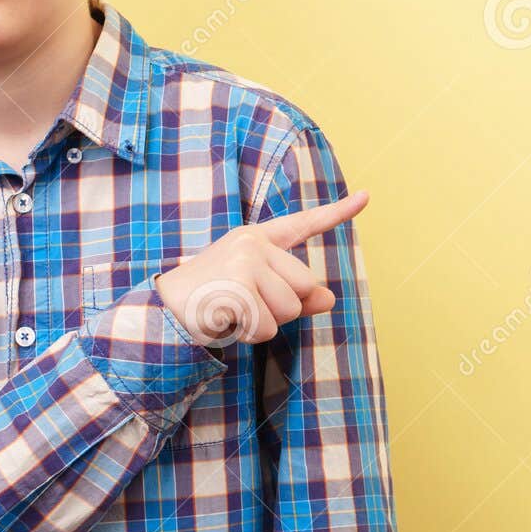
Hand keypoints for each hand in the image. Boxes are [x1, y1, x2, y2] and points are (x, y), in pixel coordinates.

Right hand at [152, 189, 369, 346]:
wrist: (163, 311)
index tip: (367, 196)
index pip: (304, 224)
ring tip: (232, 311)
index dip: (338, 212)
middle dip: (282, 309)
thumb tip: (329, 298)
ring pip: (289, 310)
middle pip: (304, 287)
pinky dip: (249, 334)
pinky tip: (225, 319)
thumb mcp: (256, 294)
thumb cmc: (211, 301)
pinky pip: (267, 327)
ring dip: (263, 324)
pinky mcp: (238, 285)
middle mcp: (254, 243)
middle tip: (244, 305)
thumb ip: (294, 295)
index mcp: (258, 239)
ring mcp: (246, 261)